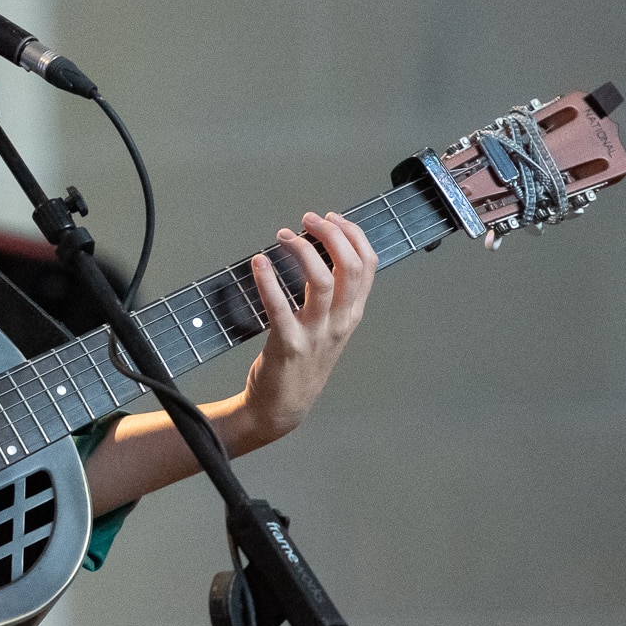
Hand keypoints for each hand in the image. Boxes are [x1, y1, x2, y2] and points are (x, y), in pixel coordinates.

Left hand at [235, 211, 377, 449]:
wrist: (283, 407)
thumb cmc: (303, 361)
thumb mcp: (329, 327)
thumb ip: (332, 295)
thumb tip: (320, 249)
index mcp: (352, 314)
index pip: (368, 265)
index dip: (352, 234)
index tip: (331, 218)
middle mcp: (340, 322)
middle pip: (350, 267)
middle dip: (331, 234)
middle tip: (308, 220)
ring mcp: (316, 335)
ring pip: (321, 282)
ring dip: (301, 251)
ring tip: (283, 235)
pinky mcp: (288, 345)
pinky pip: (280, 307)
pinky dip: (268, 281)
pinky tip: (258, 263)